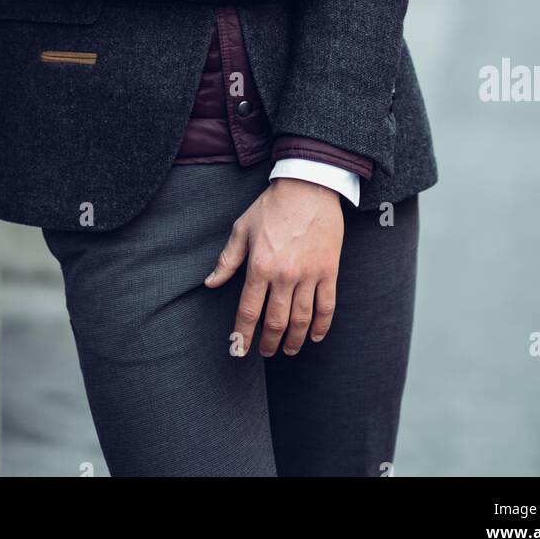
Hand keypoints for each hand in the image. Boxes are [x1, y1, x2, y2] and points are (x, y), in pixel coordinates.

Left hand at [204, 177, 343, 356]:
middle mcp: (284, 275)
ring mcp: (309, 275)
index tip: (239, 350)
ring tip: (288, 349)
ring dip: (294, 340)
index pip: (248, 312)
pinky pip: (327, 306)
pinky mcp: (329, 271)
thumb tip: (210, 283)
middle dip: (268, 343)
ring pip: (301, 319)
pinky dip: (322, 326)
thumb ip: (227, 260)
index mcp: (259, 266)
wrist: (309, 186)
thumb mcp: (242, 228)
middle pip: (275, 322)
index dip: (243, 335)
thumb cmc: (271, 206)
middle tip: (265, 352)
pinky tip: (315, 336)